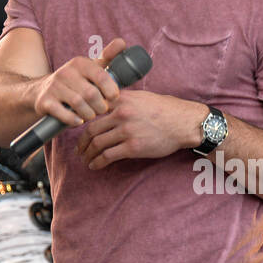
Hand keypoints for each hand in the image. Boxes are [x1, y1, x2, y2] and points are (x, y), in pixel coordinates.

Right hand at [33, 38, 126, 127]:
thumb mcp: (91, 69)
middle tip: (101, 109)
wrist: (43, 92)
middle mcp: (66, 72)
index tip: (113, 98)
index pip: (102, 76)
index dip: (111, 91)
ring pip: (79, 104)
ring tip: (90, 115)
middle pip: (91, 94)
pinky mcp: (45, 101)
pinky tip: (78, 120)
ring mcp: (54, 86)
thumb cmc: (76, 83)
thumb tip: (122, 42)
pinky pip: (64, 114)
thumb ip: (108, 58)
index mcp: (80, 63)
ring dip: (89, 114)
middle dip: (100, 106)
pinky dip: (74, 120)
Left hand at [77, 91, 201, 168]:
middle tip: (79, 149)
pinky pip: (108, 156)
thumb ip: (123, 100)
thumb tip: (107, 106)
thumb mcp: (142, 97)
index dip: (82, 122)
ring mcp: (126, 131)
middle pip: (91, 129)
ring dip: (88, 154)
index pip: (93, 110)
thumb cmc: (165, 109)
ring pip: (97, 144)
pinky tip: (94, 165)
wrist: (183, 122)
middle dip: (82, 142)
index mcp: (121, 99)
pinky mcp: (132, 147)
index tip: (78, 130)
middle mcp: (121, 113)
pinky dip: (97, 162)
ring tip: (85, 159)